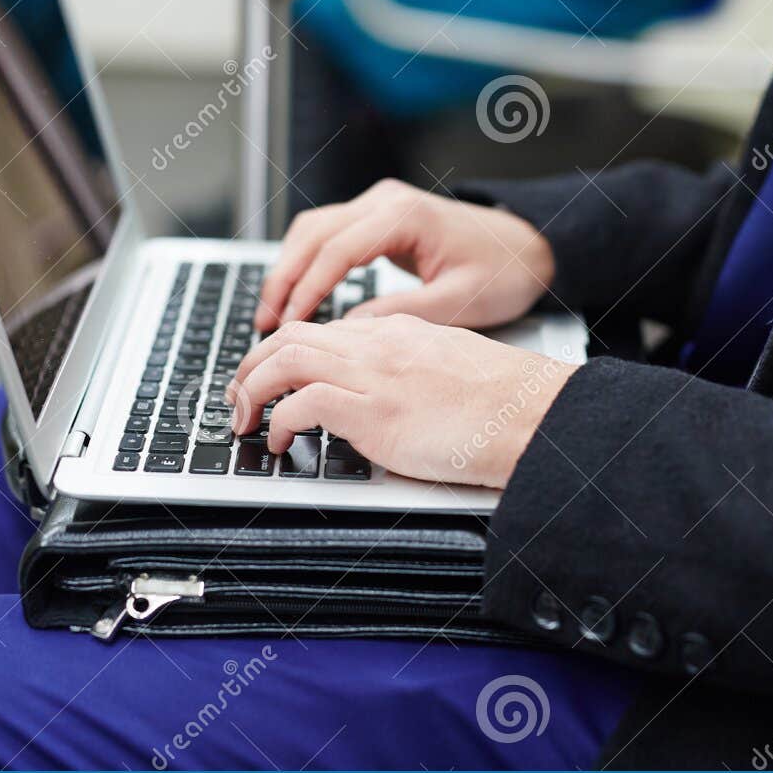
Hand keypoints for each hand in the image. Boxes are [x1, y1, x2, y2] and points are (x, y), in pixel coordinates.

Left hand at [228, 313, 576, 488]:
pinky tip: (282, 441)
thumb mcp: (451, 370)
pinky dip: (281, 420)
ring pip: (286, 360)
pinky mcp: (374, 411)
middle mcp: (380, 345)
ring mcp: (375, 375)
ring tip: (245, 419)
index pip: (326, 331)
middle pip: (292, 336)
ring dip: (253, 389)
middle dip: (253, 365)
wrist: (533, 415)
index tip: (273, 379)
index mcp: (400, 332)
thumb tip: (384, 397)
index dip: (287, 353)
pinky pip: (303, 403)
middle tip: (239, 397)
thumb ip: (411, 371)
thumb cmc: (505, 405)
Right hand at [257, 179, 554, 331]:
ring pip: (313, 229)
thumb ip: (403, 315)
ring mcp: (379, 203)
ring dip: (288, 268)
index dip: (308, 289)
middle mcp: (385, 201)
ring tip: (274, 314)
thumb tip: (350, 331)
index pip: (337, 249)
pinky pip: (328, 233)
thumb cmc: (502, 272)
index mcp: (405, 216)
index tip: (290, 324)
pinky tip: (297, 295)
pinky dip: (306, 262)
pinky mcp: (378, 216)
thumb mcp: (458, 302)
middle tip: (266, 323)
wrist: (528, 245)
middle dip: (284, 278)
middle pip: (313, 232)